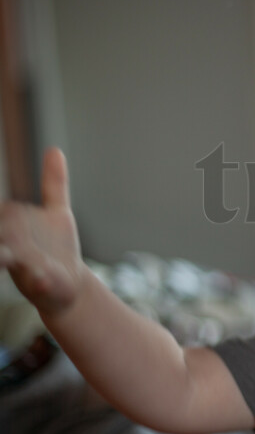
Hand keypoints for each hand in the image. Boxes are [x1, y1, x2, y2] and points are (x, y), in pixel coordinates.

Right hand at [0, 148, 86, 315]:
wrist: (69, 283)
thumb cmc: (55, 247)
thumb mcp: (56, 212)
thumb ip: (53, 184)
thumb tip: (54, 150)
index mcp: (13, 224)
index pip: (7, 211)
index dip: (9, 213)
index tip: (13, 210)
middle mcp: (11, 244)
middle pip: (5, 230)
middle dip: (7, 229)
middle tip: (10, 229)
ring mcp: (23, 264)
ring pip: (6, 257)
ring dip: (6, 256)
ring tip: (6, 257)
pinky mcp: (39, 281)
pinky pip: (37, 280)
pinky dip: (38, 279)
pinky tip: (41, 279)